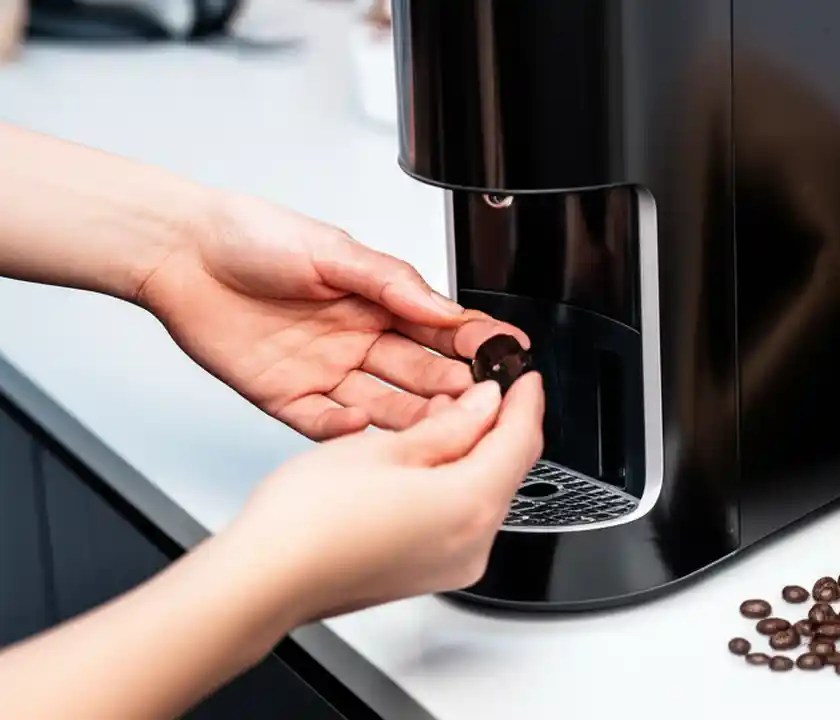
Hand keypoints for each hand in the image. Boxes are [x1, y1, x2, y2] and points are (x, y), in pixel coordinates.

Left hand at [137, 192, 528, 439]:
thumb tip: (444, 307)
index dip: (478, 343)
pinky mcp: (288, 397)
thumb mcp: (332, 250)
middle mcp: (358, 340)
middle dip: (455, 390)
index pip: (441, 329)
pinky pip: (326, 425)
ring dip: (414, 419)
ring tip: (439, 427)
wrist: (180, 253)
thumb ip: (392, 282)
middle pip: (422, 376)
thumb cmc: (250, 236)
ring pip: (385, 408)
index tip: (511, 354)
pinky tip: (364, 427)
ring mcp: (326, 372)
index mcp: (377, 301)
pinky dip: (346, 431)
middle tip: (482, 402)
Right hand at [227, 374, 543, 621]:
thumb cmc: (307, 518)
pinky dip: (457, 482)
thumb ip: (448, 425)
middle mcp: (474, 542)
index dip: (525, 399)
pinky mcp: (433, 572)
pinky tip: (430, 458)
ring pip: (487, 492)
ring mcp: (456, 564)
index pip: (520, 439)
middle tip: (485, 385)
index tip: (522, 374)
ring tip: (448, 414)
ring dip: (477, 452)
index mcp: (470, 504)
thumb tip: (483, 403)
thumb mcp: (383, 447)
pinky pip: (464, 517)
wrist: (264, 580)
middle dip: (501, 424)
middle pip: (509, 468)